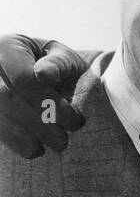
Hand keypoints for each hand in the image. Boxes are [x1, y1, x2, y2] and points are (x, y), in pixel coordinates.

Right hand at [0, 35, 86, 157]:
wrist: (41, 73)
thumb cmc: (56, 65)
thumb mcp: (65, 57)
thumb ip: (58, 64)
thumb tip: (44, 75)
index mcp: (8, 47)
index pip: (22, 78)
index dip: (48, 101)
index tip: (75, 120)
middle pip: (5, 97)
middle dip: (37, 123)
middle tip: (62, 142)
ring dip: (20, 137)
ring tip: (45, 149)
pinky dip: (11, 140)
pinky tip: (31, 149)